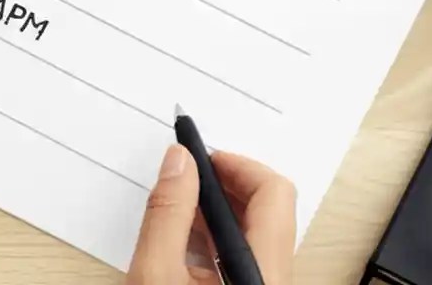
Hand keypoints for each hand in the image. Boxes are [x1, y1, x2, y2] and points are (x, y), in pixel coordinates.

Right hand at [127, 145, 296, 284]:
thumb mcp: (155, 275)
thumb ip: (167, 216)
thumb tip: (179, 162)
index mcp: (262, 270)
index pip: (274, 193)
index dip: (238, 166)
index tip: (204, 159)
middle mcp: (276, 278)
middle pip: (273, 209)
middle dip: (231, 184)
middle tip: (191, 175)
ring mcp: (265, 284)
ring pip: (261, 233)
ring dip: (226, 211)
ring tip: (185, 205)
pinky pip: (250, 254)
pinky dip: (223, 237)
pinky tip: (190, 242)